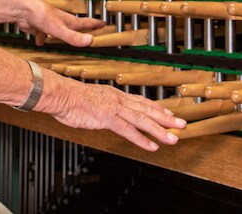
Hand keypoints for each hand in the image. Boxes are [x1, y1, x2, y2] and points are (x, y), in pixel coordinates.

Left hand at [12, 0, 104, 46]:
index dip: (95, 24)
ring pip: (58, 30)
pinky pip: (42, 33)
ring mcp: (49, 23)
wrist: (22, 9)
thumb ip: (73, 37)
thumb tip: (90, 41)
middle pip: (73, 26)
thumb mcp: (60, 29)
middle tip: (89, 29)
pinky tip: (39, 42)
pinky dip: (42, 37)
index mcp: (67, 21)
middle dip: (81, 29)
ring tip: (64, 40)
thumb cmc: (41, 15)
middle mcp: (60, 21)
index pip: (85, 22)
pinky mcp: (38, 26)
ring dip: (61, 34)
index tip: (104, 23)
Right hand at [35, 71, 185, 151]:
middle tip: (182, 124)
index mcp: (115, 94)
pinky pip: (128, 131)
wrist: (60, 94)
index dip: (156, 109)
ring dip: (160, 130)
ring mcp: (114, 108)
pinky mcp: (108, 118)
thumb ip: (102, 107)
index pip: (141, 101)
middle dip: (166, 118)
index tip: (169, 114)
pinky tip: (152, 146)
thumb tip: (104, 113)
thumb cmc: (70, 98)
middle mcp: (118, 99)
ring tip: (173, 138)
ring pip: (142, 120)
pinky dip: (142, 139)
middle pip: (147, 109)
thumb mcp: (91, 100)